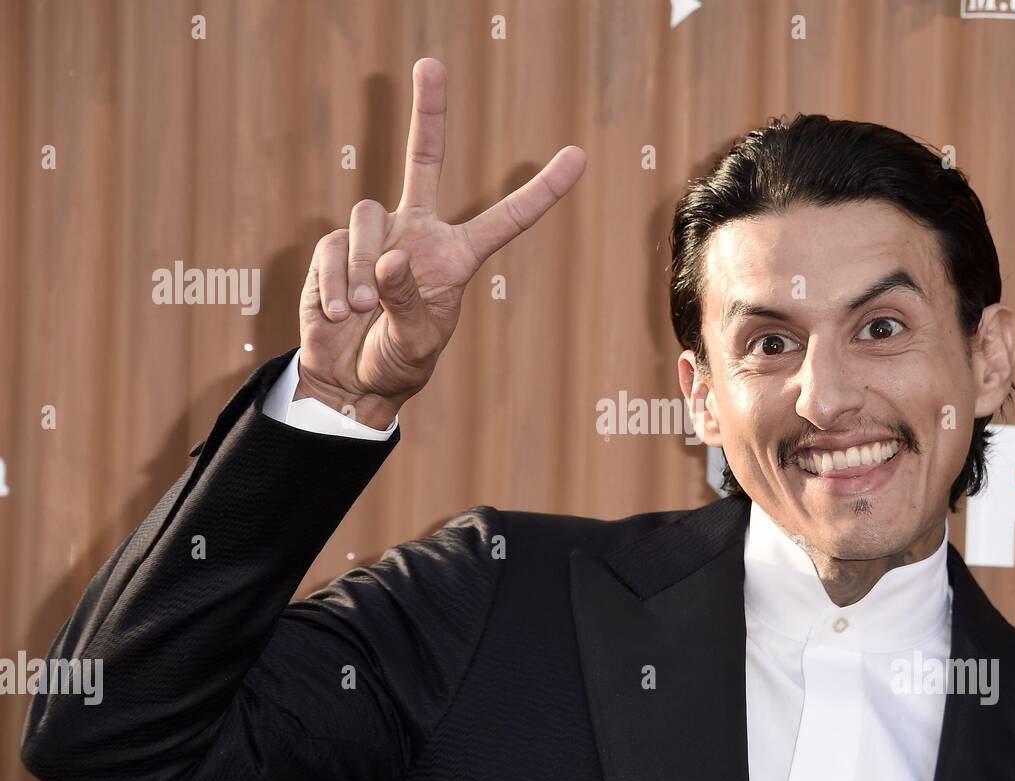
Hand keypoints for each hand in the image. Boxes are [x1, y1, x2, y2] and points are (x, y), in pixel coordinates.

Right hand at [297, 57, 585, 427]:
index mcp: (455, 257)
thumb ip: (409, 304)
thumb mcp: (416, 344)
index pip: (505, 219)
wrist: (348, 379)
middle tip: (430, 64)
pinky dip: (335, 283)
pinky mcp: (334, 247)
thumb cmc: (397, 361)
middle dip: (428, 112)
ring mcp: (375, 236)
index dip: (541, 191)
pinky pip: (332, 247)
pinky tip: (340, 312)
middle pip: (425, 159)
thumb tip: (389, 259)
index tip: (578, 157)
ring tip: (361, 309)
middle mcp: (417, 235)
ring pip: (365, 215)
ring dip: (362, 267)